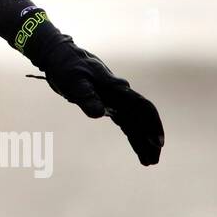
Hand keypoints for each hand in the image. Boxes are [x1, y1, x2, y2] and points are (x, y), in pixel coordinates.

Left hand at [27, 27, 164, 165]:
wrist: (59, 56)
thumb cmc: (66, 66)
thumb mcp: (74, 82)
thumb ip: (86, 97)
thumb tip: (100, 114)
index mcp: (117, 89)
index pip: (142, 108)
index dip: (152, 124)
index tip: (157, 142)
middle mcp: (120, 95)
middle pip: (142, 119)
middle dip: (149, 139)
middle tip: (153, 161)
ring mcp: (115, 100)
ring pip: (135, 123)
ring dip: (142, 141)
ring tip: (148, 161)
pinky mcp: (108, 104)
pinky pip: (126, 123)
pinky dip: (132, 136)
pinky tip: (138, 149)